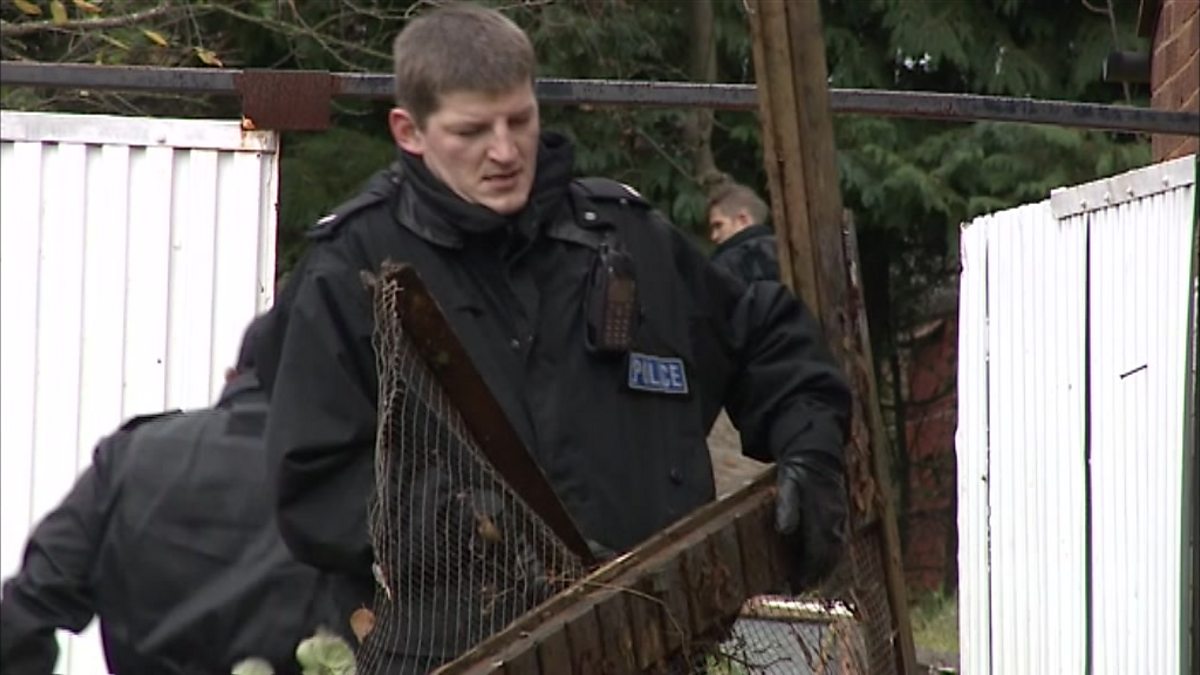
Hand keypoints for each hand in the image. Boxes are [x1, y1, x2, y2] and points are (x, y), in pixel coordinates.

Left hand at [774, 456, 847, 589]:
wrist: (818, 456)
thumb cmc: (799, 472)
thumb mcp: (787, 485)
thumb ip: (786, 507)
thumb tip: (783, 530)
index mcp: (823, 517)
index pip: (818, 553)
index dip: (808, 572)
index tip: (796, 586)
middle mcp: (836, 522)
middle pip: (830, 558)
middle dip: (817, 576)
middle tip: (800, 589)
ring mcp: (841, 520)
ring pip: (837, 552)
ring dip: (825, 569)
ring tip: (809, 581)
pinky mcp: (842, 517)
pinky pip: (839, 543)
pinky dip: (831, 557)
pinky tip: (821, 562)